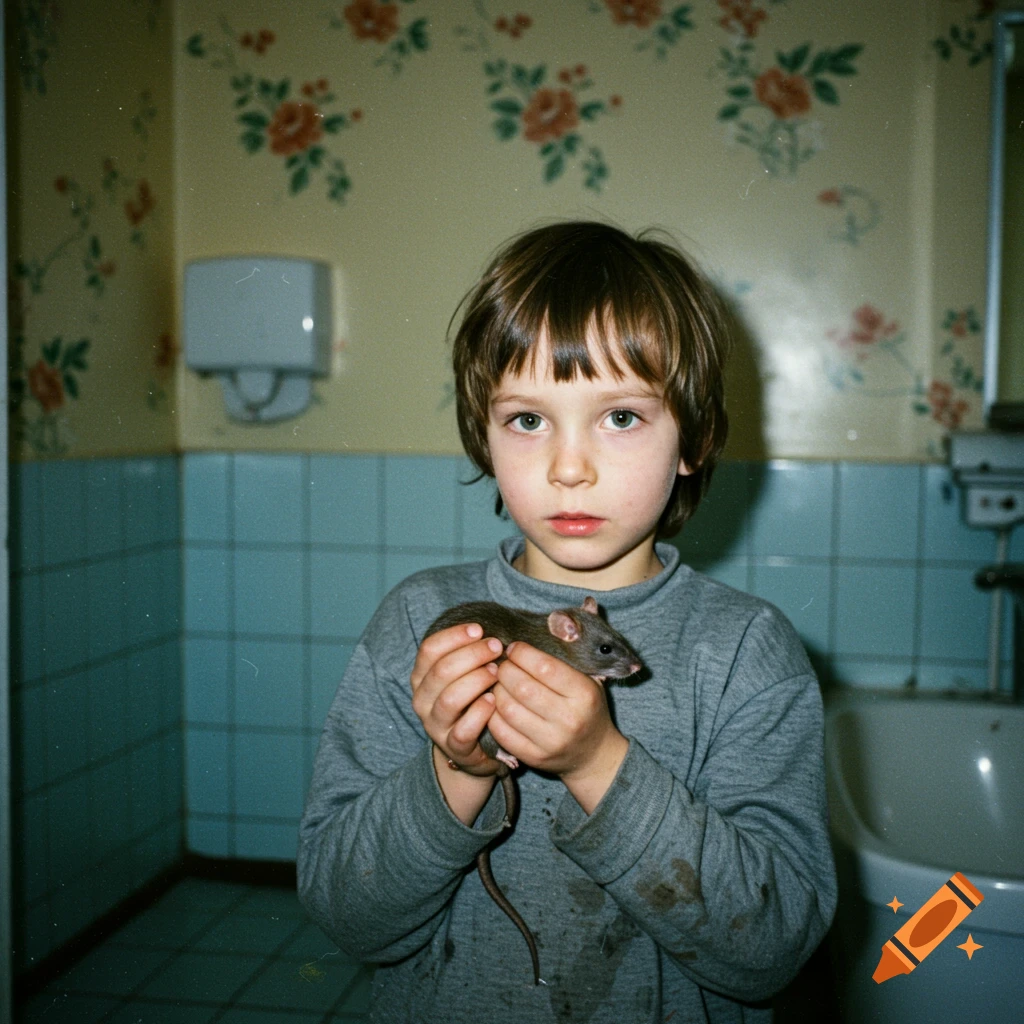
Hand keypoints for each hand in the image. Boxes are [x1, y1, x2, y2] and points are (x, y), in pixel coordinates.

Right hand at [410, 622, 504, 777]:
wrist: (471, 746)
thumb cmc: (470, 700)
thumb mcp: (462, 674)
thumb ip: (467, 652)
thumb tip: (488, 628)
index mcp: (421, 677)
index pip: (429, 649)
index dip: (454, 636)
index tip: (479, 629)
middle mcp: (422, 700)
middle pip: (441, 670)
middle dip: (472, 654)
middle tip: (496, 647)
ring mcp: (435, 724)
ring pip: (450, 698)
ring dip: (476, 680)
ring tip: (496, 672)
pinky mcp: (453, 746)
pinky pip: (463, 730)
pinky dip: (479, 713)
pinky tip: (493, 701)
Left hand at [488, 642, 628, 812]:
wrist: (593, 755)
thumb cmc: (588, 707)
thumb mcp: (591, 677)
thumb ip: (581, 645)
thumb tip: (586, 602)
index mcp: (585, 694)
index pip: (545, 666)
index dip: (522, 653)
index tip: (513, 647)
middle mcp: (569, 719)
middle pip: (522, 686)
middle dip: (504, 670)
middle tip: (499, 664)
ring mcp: (551, 741)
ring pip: (507, 708)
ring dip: (495, 690)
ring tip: (496, 682)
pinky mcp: (534, 758)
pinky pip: (502, 732)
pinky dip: (492, 714)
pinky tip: (494, 704)